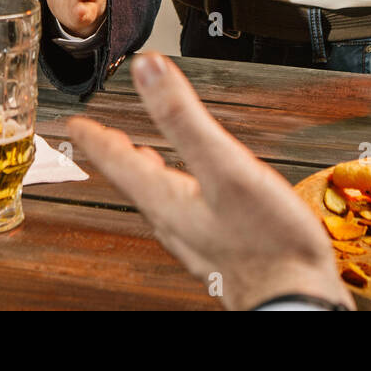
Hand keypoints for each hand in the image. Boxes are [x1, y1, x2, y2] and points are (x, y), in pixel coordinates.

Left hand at [70, 53, 352, 311]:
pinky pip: (186, 212)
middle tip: (101, 138)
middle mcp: (175, 221)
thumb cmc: (266, 241)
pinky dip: (178, 190)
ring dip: (146, 172)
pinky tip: (197, 192)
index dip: (94, 136)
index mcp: (166, 198)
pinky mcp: (223, 249)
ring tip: (144, 157)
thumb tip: (148, 68)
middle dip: (117, 154)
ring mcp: (198, 238)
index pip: (117, 161)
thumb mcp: (224, 166)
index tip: (74, 123)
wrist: (297, 302)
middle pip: (134, 180)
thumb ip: (184, 117)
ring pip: (160, 198)